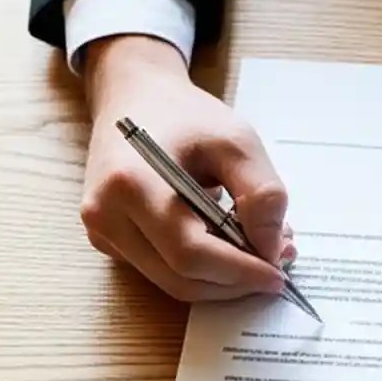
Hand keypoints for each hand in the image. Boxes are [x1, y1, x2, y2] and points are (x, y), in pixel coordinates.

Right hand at [78, 36, 292, 300]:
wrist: (135, 97)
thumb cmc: (187, 116)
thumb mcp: (237, 140)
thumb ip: (261, 194)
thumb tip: (272, 252)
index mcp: (132, 184)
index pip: (189, 252)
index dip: (239, 271)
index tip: (279, 274)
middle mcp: (105, 215)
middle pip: (180, 278)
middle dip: (235, 281)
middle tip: (277, 264)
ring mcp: (102, 231)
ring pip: (172, 284)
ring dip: (222, 280)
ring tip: (258, 253)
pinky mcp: (108, 240)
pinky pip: (161, 271)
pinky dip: (201, 270)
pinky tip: (227, 245)